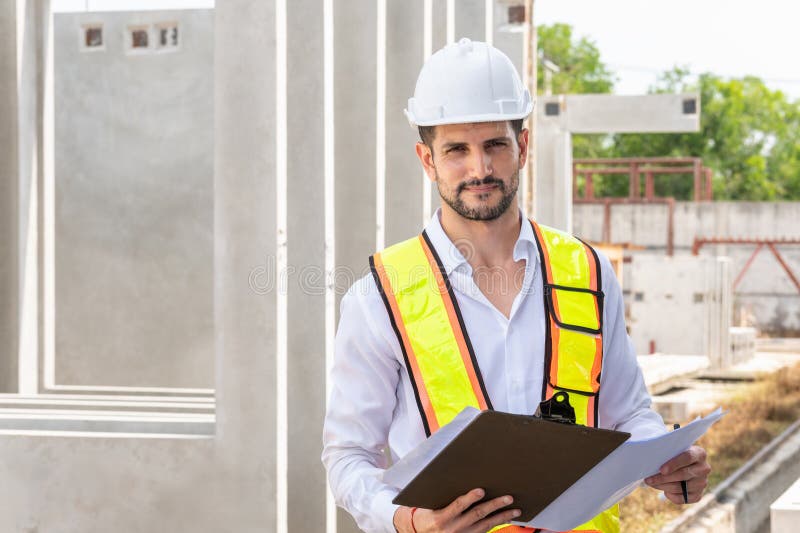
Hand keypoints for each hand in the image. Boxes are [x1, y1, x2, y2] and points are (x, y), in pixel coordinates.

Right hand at [393, 488, 520, 532]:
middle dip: (495, 505)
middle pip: (477, 515)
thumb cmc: (425, 516)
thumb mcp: (429, 506)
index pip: (458, 506)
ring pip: (486, 525)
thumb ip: (444, 496)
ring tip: (515, 509)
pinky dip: (497, 524)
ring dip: (502, 516)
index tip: (481, 490)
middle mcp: (453, 528)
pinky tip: (506, 518)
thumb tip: (459, 478)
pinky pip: (485, 531)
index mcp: (442, 518)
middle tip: (508, 497)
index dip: (470, 498)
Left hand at [644, 445, 710, 503]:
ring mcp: (702, 483)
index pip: (687, 457)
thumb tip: (652, 461)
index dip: (674, 464)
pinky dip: (671, 496)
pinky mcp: (698, 495)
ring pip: (681, 487)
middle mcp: (704, 468)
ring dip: (664, 486)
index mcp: (699, 453)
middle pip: (683, 474)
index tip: (661, 470)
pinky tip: (665, 491)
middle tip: (649, 479)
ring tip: (652, 483)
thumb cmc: (674, 455)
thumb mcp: (673, 450)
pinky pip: (683, 499)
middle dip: (663, 478)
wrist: (684, 465)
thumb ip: (667, 453)